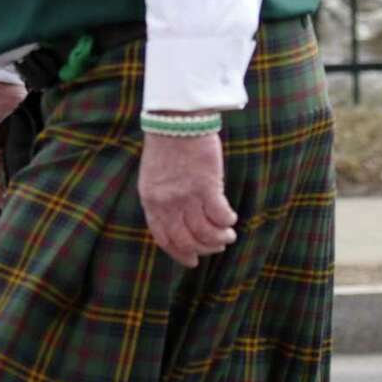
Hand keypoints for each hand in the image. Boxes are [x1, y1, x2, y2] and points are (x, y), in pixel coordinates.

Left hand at [137, 130, 237, 266]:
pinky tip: (231, 218)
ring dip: (220, 238)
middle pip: (186, 241)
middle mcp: (166, 203)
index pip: (164, 238)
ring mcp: (186, 196)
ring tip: (228, 234)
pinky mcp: (206, 186)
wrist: (175, 120)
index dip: (180, 254)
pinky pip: (220, 216)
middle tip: (216, 246)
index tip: (193, 261)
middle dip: (204, 249)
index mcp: (150, 201)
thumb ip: (162, 201)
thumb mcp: (154, 177)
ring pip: (205, 233)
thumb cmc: (167, 146)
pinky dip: (227, 221)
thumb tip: (180, 224)